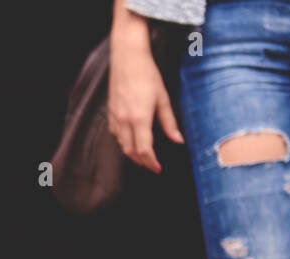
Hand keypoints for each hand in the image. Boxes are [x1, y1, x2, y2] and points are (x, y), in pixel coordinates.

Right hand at [107, 12, 183, 173]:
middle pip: (131, 152)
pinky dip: (124, 142)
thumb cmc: (146, 74)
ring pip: (122, 145)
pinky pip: (116, 135)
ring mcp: (115, 118)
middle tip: (152, 165)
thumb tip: (178, 140)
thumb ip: (169, 122)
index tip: (158, 168)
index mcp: (139, 118)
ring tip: (144, 155)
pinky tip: (132, 140)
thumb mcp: (162, 98)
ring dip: (133, 153)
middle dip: (142, 161)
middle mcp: (124, 121)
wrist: (127, 58)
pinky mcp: (111, 113)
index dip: (151, 162)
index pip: (144, 150)